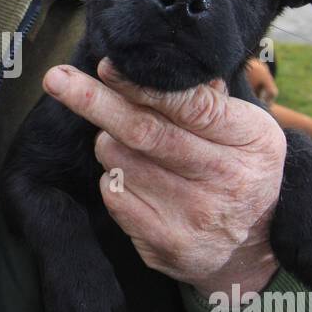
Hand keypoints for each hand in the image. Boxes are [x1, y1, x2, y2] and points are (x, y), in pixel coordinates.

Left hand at [42, 58, 282, 297]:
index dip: (141, 85)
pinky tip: (134, 178)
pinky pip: (114, 194)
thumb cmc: (241, 170)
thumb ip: (208, 99)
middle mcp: (225, 178)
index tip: (106, 67)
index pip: (189, 106)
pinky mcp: (165, 242)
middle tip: (57, 79)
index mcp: (250, 139)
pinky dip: (112, 177)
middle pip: (145, 132)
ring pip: (120, 159)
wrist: (255, 246)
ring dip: (109, 141)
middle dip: (95, 102)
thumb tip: (155, 66)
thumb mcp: (247, 129)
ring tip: (127, 142)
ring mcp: (194, 215)